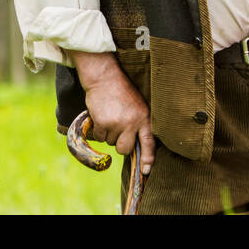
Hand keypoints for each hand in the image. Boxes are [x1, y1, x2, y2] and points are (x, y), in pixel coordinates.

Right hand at [71, 50, 154, 173]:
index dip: (148, 158)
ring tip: (110, 116)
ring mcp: (117, 123)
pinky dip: (99, 130)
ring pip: (110, 143)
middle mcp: (132, 122)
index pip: (149, 142)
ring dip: (109, 134)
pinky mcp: (103, 123)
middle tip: (118, 129)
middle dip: (120, 144)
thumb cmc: (122, 92)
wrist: (105, 78)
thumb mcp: (138, 106)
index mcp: (144, 117)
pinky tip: (101, 116)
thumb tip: (136, 147)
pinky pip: (100, 138)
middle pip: (125, 149)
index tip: (146, 170)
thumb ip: (139, 124)